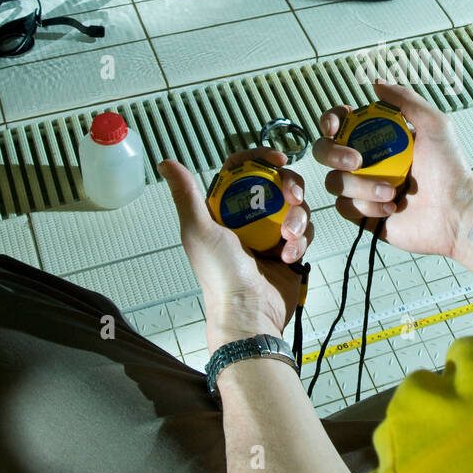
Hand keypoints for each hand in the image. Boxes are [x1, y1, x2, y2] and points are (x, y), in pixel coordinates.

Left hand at [159, 150, 313, 353]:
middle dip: (291, 187)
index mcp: (225, 210)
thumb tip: (167, 163)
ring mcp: (272, 234)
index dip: (261, 158)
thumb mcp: (198, 230)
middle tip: (293, 198)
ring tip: (288, 239)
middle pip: (278, 184)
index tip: (277, 159)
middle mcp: (250, 219)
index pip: (245, 170)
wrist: (249, 313)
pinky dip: (301, 242)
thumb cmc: (219, 275)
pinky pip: (305, 232)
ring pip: (296, 207)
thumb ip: (186, 194)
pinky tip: (289, 257)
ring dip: (298, 219)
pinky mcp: (291, 250)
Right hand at [314, 80, 472, 260]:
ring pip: (334, 182)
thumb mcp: (434, 124)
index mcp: (380, 138)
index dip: (329, 121)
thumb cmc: (450, 170)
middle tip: (357, 161)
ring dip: (361, 186)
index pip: (342, 123)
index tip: (334, 126)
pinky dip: (366, 206)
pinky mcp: (363, 214)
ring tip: (392, 192)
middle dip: (333, 154)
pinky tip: (391, 207)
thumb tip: (377, 83)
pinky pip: (344, 207)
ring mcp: (363, 189)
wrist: (455, 213)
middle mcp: (367, 162)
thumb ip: (405, 100)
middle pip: (325, 151)